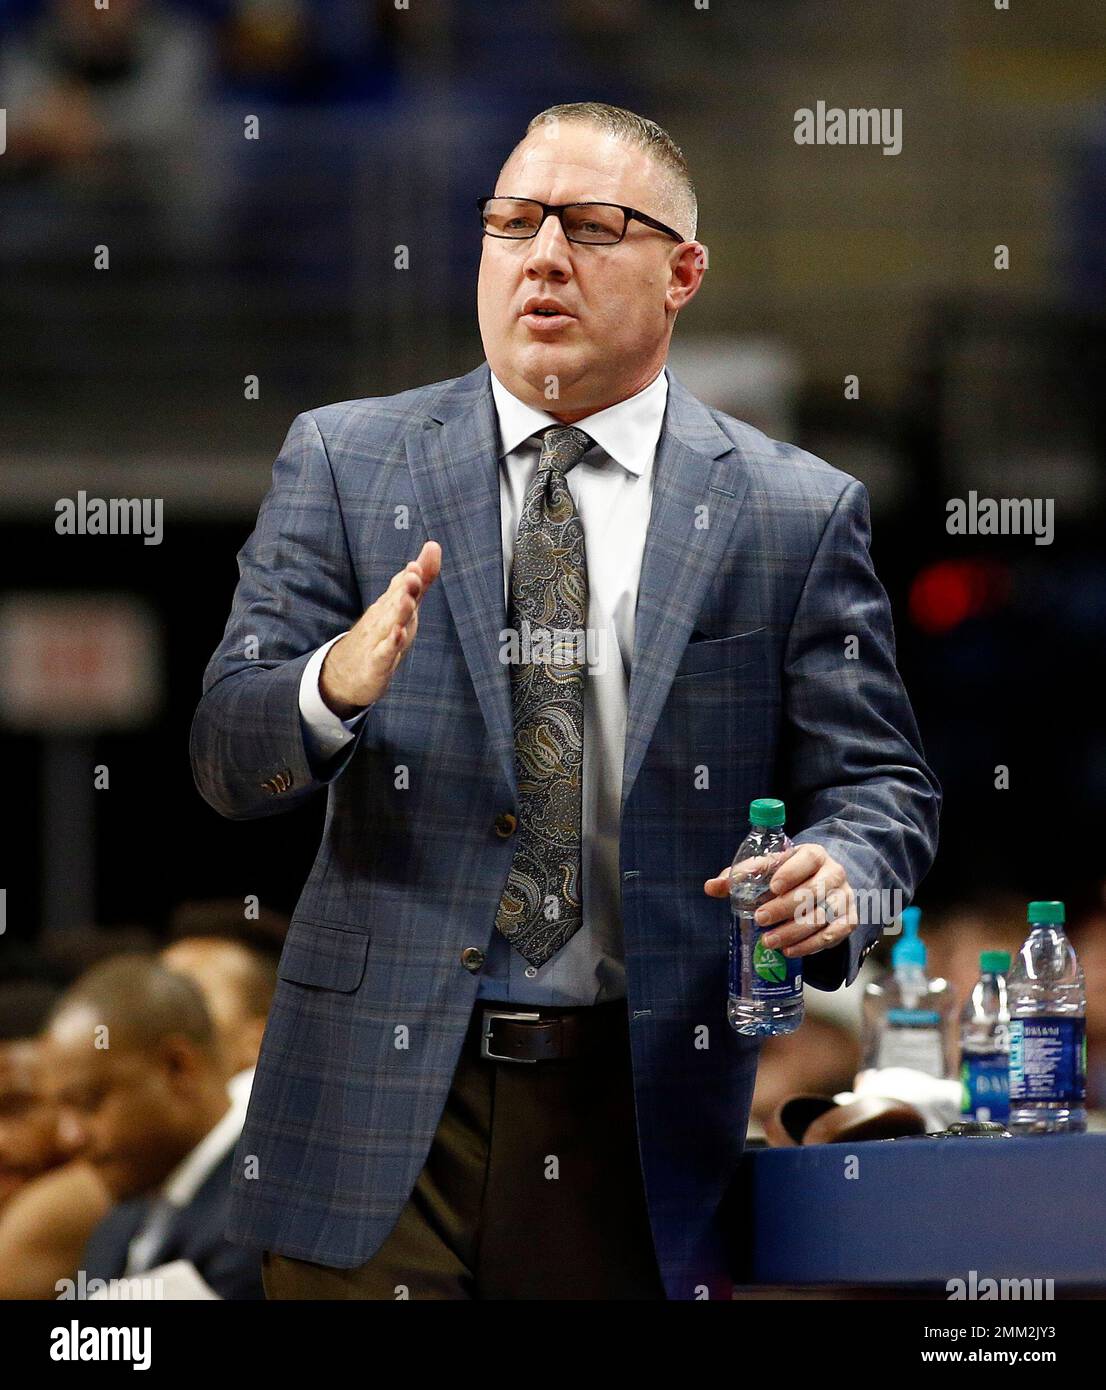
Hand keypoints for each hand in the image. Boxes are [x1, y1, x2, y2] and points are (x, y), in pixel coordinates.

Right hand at [319, 541, 441, 716]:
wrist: (344, 674)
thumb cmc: (380, 635)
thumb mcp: (403, 605)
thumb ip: (421, 578)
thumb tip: (434, 545)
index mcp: (391, 604)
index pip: (403, 584)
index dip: (415, 572)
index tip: (427, 553)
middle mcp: (383, 618)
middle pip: (396, 600)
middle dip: (406, 586)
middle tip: (415, 570)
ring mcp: (377, 640)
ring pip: (390, 624)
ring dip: (399, 612)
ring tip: (408, 600)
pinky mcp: (375, 663)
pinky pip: (384, 652)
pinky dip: (391, 644)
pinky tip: (398, 634)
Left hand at [703, 843, 857, 958]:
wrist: (824, 885)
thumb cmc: (789, 876)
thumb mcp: (768, 870)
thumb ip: (741, 876)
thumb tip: (711, 887)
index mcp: (814, 854)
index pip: (806, 859)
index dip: (790, 872)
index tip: (772, 887)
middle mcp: (834, 873)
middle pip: (813, 891)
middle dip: (784, 907)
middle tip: (760, 919)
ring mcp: (844, 897)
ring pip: (822, 916)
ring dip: (794, 931)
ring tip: (769, 942)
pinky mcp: (849, 919)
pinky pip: (833, 935)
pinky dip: (811, 945)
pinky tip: (790, 951)